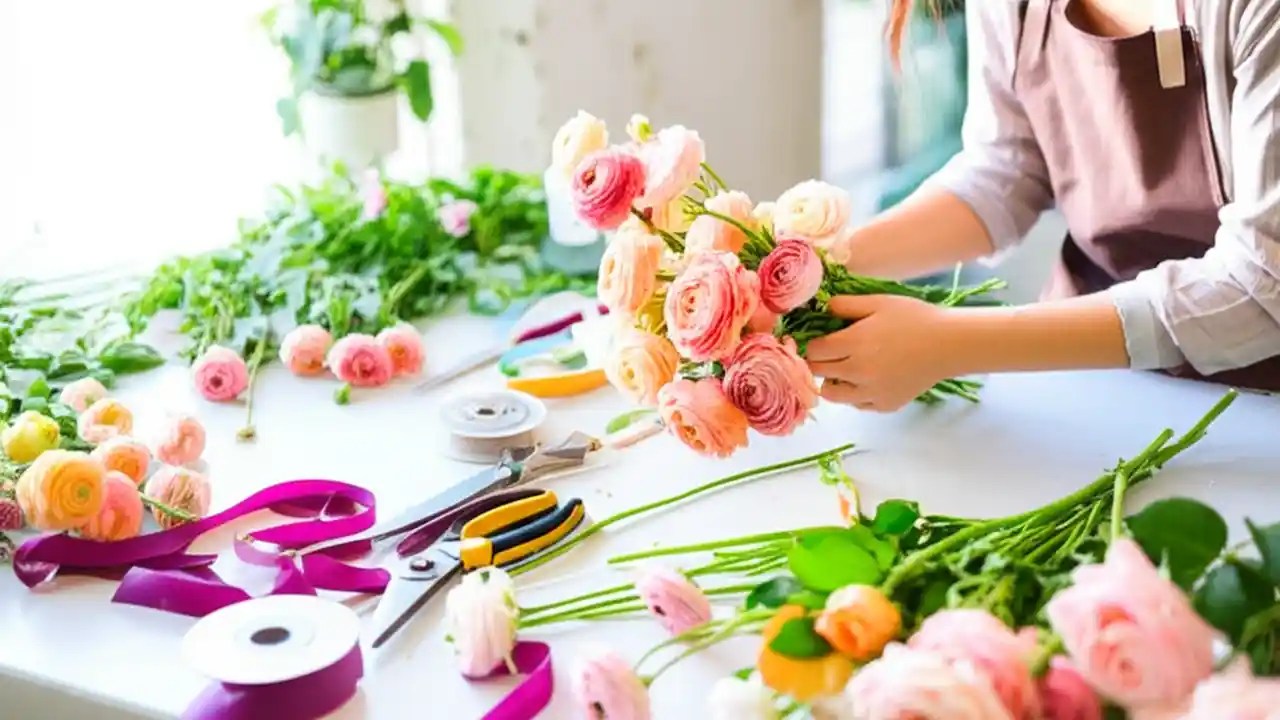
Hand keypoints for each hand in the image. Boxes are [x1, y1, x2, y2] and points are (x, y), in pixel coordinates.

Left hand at [805, 295, 955, 411]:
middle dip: (819, 361)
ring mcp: (871, 392)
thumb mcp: (879, 302)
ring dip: (832, 381)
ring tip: (845, 368)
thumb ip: (846, 305)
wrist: (948, 344)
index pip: (814, 350)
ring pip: (832, 394)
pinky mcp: (884, 405)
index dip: (814, 343)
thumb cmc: (914, 318)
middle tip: (831, 353)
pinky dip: (855, 393)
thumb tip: (821, 309)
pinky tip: (867, 379)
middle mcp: (858, 371)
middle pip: (818, 371)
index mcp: (854, 343)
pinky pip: (856, 404)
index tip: (822, 338)